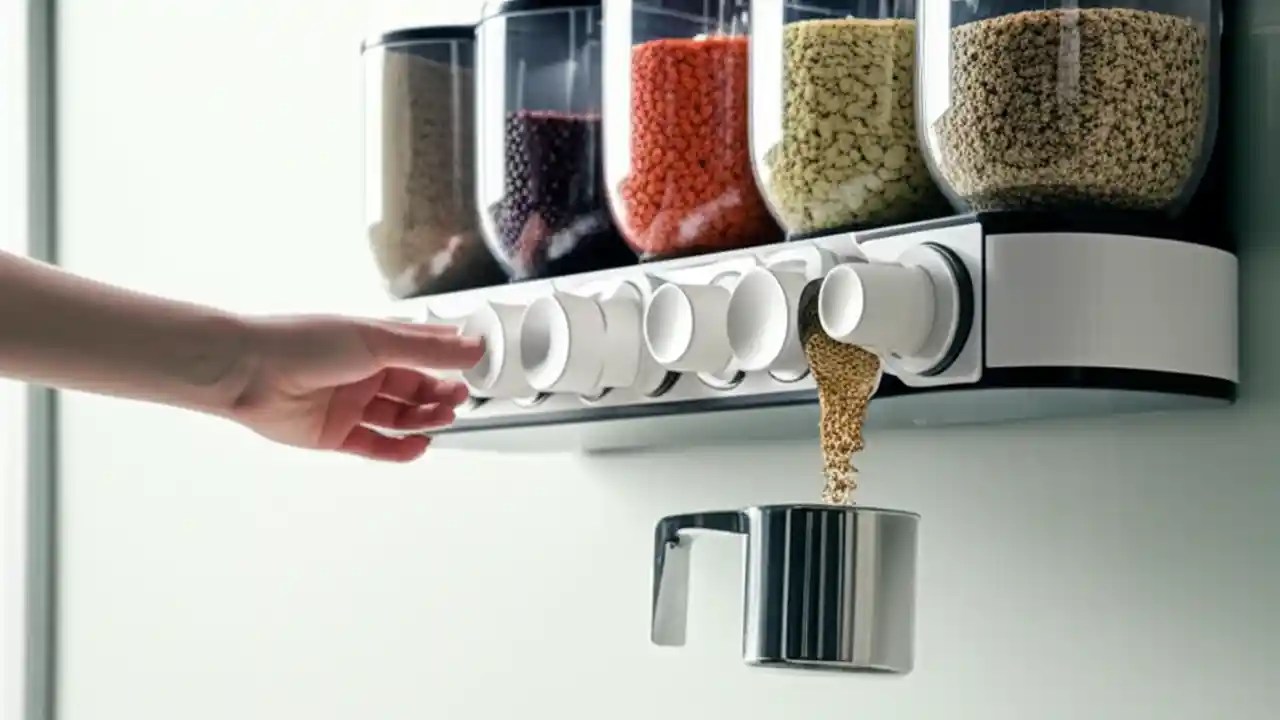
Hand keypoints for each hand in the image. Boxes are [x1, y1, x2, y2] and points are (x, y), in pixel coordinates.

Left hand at [229, 315, 483, 461]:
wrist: (248, 372)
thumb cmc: (305, 343)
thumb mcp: (377, 341)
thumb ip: (428, 350)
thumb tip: (473, 346)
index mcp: (372, 342)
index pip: (420, 350)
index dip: (447, 359)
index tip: (475, 364)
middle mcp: (362, 373)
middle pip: (413, 387)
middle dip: (439, 392)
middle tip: (460, 397)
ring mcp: (349, 404)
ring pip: (399, 416)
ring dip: (424, 418)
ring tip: (443, 418)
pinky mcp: (335, 434)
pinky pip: (375, 445)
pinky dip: (400, 448)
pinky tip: (420, 444)